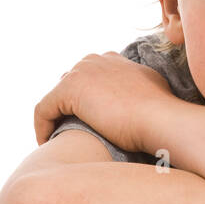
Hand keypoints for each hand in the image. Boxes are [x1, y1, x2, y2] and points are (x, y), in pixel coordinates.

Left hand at [33, 52, 174, 151]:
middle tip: (70, 133)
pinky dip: (42, 127)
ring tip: (58, 140)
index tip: (88, 122)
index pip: (90, 76)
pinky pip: (44, 109)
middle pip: (70, 84)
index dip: (86, 100)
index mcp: (115, 60)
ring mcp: (81, 71)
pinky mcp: (69, 89)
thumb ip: (140, 89)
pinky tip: (48, 143)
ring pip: (56, 97)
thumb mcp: (154, 91)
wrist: (160, 117)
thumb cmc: (161, 113)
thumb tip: (137, 101)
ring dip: (54, 118)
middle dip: (68, 107)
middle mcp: (96, 60)